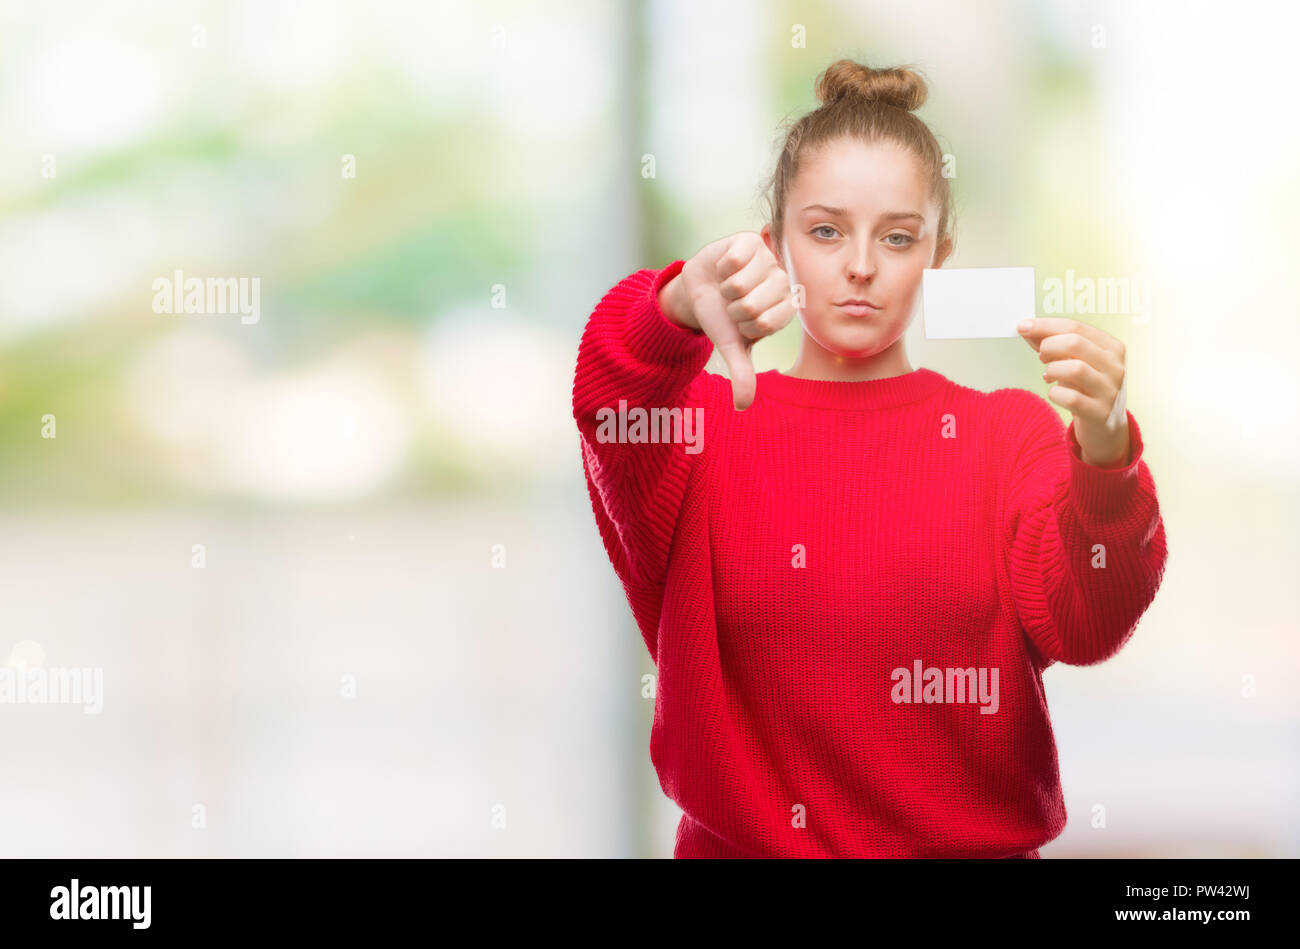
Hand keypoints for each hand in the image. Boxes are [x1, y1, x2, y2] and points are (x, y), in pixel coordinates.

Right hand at [674, 232, 795, 409]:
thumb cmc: (722, 318)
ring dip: (725, 288)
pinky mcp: (750, 241)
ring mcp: (768, 259)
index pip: (764, 324)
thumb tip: (743, 406)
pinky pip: (734, 260)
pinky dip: (721, 268)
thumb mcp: (731, 346)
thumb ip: (742, 374)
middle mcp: (783, 281)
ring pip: (741, 284)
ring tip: (729, 286)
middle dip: (732, 309)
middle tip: (734, 303)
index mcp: (785, 308)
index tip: (743, 322)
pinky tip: (725, 267)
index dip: (744, 326)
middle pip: (751, 305)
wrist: (700, 290)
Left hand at [1017, 317, 1129, 466]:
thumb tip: (1027, 328)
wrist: (1106, 427)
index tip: (1023, 326)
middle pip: (1075, 343)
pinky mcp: (1100, 413)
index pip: (1076, 327)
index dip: (1045, 325)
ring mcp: (1110, 391)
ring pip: (1075, 369)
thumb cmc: (1087, 388)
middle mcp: (1115, 367)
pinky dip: (1055, 393)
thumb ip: (1053, 344)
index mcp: (1112, 347)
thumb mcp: (1076, 362)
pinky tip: (1055, 393)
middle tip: (1041, 356)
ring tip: (1048, 375)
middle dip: (1048, 346)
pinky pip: (1072, 398)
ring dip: (1052, 369)